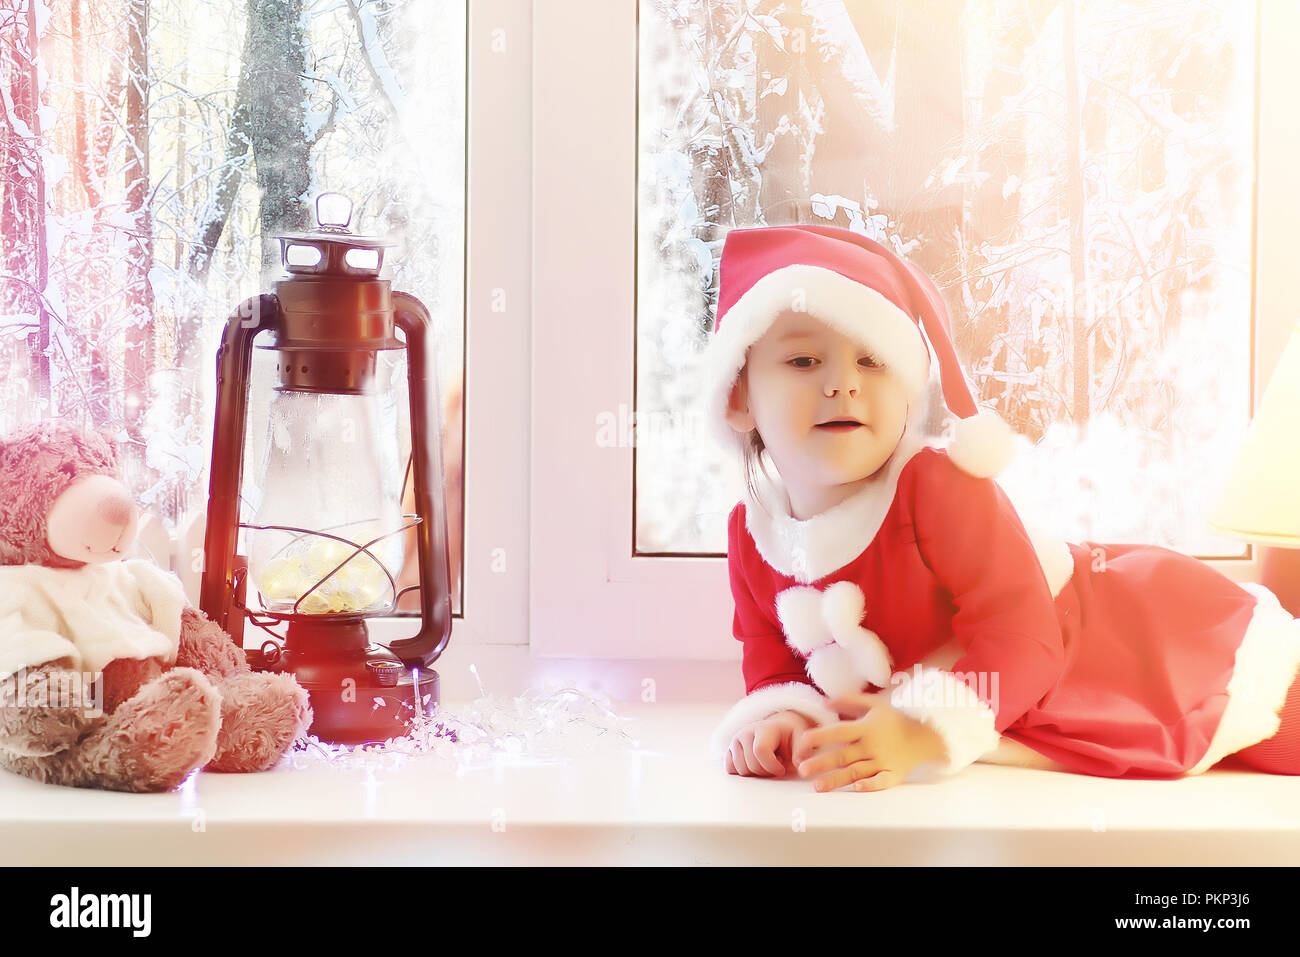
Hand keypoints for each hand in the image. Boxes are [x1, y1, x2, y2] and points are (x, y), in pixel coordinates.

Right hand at [724, 710, 814, 777]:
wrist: (778, 729)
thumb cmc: (790, 735)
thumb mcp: (800, 737)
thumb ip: (802, 749)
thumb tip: (799, 763)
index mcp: (763, 728)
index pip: (760, 750)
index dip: (771, 766)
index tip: (782, 769)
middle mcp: (745, 733)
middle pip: (750, 764)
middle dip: (766, 772)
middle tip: (776, 765)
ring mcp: (735, 741)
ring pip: (740, 770)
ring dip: (756, 773)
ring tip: (766, 762)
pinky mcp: (729, 750)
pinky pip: (730, 769)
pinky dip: (743, 772)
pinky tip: (755, 764)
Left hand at [793, 692, 946, 791]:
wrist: (925, 736)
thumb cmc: (893, 720)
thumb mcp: (874, 704)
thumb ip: (849, 701)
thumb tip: (825, 701)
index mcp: (866, 728)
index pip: (839, 731)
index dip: (821, 736)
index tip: (803, 741)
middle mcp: (873, 746)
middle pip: (843, 755)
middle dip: (822, 763)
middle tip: (802, 770)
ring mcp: (883, 762)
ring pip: (856, 772)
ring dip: (837, 780)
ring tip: (817, 787)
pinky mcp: (893, 775)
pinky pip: (881, 782)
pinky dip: (871, 785)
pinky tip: (856, 789)